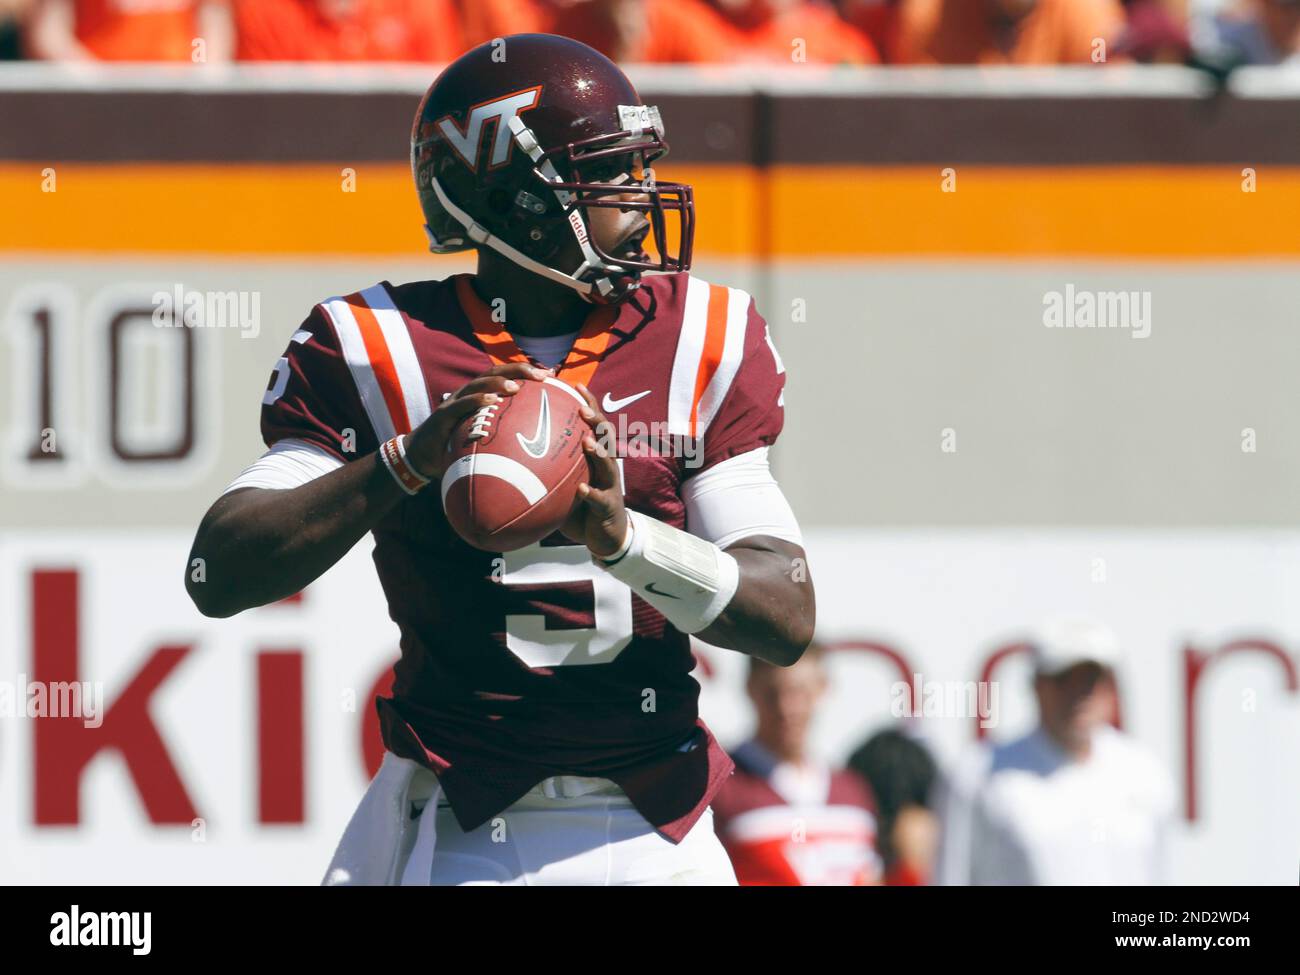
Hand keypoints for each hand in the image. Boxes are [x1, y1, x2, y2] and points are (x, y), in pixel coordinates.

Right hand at [404, 362, 550, 479]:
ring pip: (478, 383)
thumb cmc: (455, 446)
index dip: (526, 372)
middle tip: (542, 375)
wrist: (420, 455)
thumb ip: (500, 433)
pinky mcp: (443, 415)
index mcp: (478, 395)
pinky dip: (477, 400)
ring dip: (498, 383)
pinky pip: (461, 405)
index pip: (504, 376)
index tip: (550, 374)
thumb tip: (535, 445)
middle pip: (495, 373)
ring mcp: (455, 402)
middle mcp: (468, 393)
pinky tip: (492, 400)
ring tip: (517, 386)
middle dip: (519, 370)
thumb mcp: (480, 436)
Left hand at [560, 383, 627, 557]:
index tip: (575, 385)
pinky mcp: (609, 507)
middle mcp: (606, 467)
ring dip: (598, 452)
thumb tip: (510, 453)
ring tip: (587, 442)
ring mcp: (610, 486)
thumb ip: (546, 468)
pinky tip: (582, 490)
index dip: (587, 403)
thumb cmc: (580, 506)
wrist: (605, 536)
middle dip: (596, 422)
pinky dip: (591, 494)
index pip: (593, 425)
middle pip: (606, 438)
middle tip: (582, 409)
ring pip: (607, 465)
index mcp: (596, 457)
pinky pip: (600, 499)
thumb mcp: (563, 483)